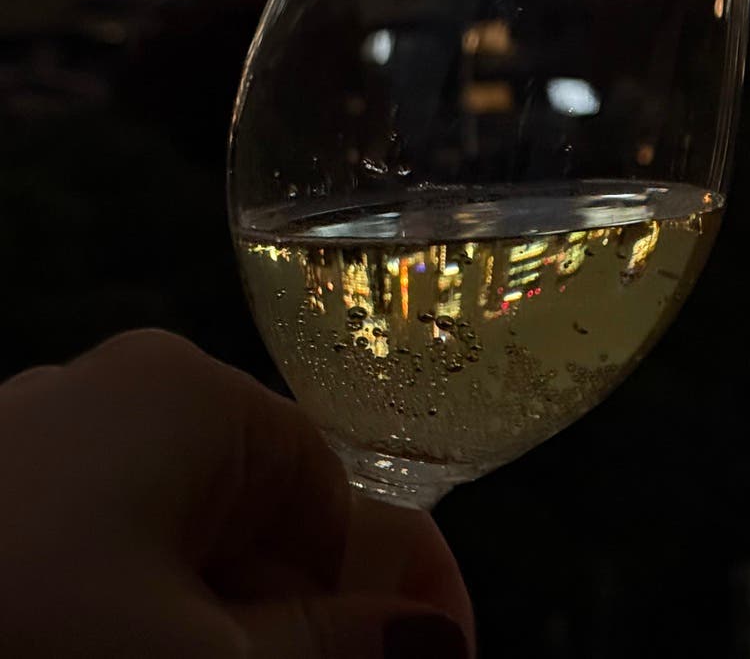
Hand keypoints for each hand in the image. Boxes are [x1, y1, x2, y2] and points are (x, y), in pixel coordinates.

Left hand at [0, 329, 473, 657]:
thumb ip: (340, 648)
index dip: (402, 597)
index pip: (344, 497)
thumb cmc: (33, 647)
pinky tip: (128, 656)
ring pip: (175, 570)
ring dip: (225, 639)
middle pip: (262, 534)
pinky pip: (94, 582)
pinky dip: (132, 633)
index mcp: (181, 398)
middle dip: (304, 630)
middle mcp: (100, 404)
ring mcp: (24, 467)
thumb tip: (428, 643)